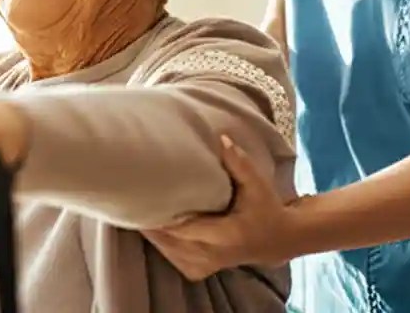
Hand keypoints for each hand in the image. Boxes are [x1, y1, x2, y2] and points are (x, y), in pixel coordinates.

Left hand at [143, 135, 299, 280]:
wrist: (277, 240)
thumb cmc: (265, 208)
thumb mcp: (258, 185)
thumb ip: (240, 163)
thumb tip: (222, 139)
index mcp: (227, 234)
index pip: (186, 228)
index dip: (164, 214)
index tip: (146, 195)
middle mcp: (214, 254)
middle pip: (170, 241)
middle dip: (151, 222)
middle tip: (133, 198)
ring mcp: (206, 265)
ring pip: (167, 252)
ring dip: (152, 233)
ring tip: (136, 209)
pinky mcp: (200, 269)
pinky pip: (173, 258)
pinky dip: (160, 244)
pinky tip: (151, 226)